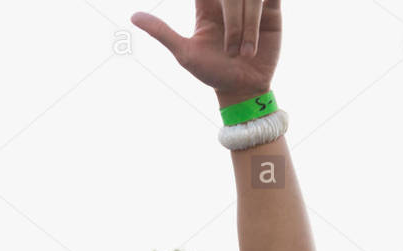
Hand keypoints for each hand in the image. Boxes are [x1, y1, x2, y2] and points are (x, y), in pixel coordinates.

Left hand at [132, 1, 281, 102]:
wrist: (243, 90)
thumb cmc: (212, 74)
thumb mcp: (185, 53)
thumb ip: (162, 32)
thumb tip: (133, 16)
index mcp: (206, 7)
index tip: (207, 12)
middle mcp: (228, 3)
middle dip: (231, 16)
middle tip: (229, 50)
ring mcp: (250, 6)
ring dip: (247, 25)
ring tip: (245, 53)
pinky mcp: (270, 12)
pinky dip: (265, 4)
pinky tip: (260, 18)